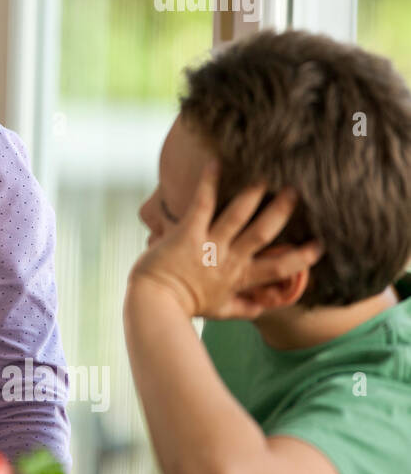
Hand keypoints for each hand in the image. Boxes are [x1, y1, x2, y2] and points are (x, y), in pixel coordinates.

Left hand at [128, 160, 324, 319]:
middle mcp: (229, 259)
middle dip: (281, 212)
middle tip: (297, 191)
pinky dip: (208, 182)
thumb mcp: (220, 311)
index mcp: (239, 277)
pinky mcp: (187, 232)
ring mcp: (209, 244)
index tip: (321, 245)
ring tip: (267, 175)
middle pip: (262, 233)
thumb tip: (266, 307)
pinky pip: (202, 204)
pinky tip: (216, 162)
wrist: (153, 302)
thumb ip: (245, 307)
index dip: (302, 257)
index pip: (279, 268)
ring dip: (253, 194)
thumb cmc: (185, 306)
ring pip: (238, 215)